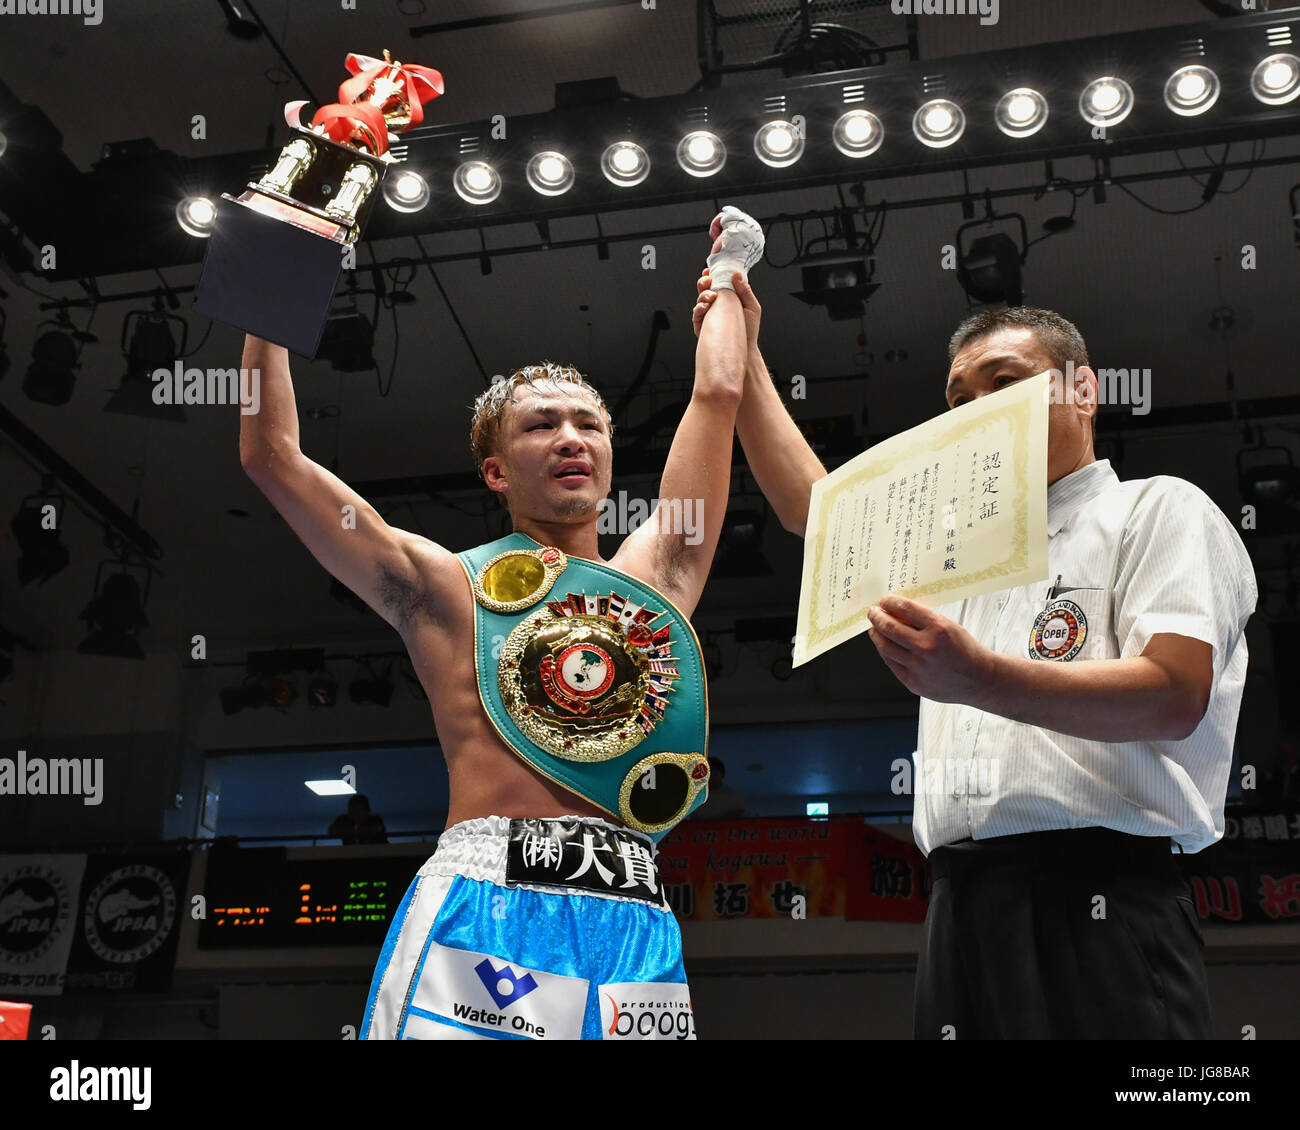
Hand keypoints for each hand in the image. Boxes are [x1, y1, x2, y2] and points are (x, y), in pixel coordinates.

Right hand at [692, 269, 760, 347]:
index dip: (713, 276)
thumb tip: (736, 275)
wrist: (745, 350)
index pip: (718, 284)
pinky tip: (705, 307)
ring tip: (711, 296)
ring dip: (703, 294)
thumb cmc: (749, 331)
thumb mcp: (752, 307)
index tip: (712, 271)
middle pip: (706, 289)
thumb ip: (745, 290)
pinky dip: (699, 308)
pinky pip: (697, 315)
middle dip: (704, 282)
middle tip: (708, 280)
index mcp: (728, 299)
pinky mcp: (703, 326)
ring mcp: (709, 315)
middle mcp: (717, 306)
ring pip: (700, 300)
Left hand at [866, 594, 997, 704]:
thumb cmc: (965, 650)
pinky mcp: (914, 683)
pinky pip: (891, 664)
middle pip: (890, 628)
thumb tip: (896, 611)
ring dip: (876, 634)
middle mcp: (927, 647)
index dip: (890, 602)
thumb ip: (923, 620)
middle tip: (872, 612)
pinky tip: (884, 645)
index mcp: (939, 628)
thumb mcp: (949, 626)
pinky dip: (885, 652)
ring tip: (875, 629)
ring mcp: (919, 667)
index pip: (905, 608)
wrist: (979, 679)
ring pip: (886, 647)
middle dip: (877, 617)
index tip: (884, 600)